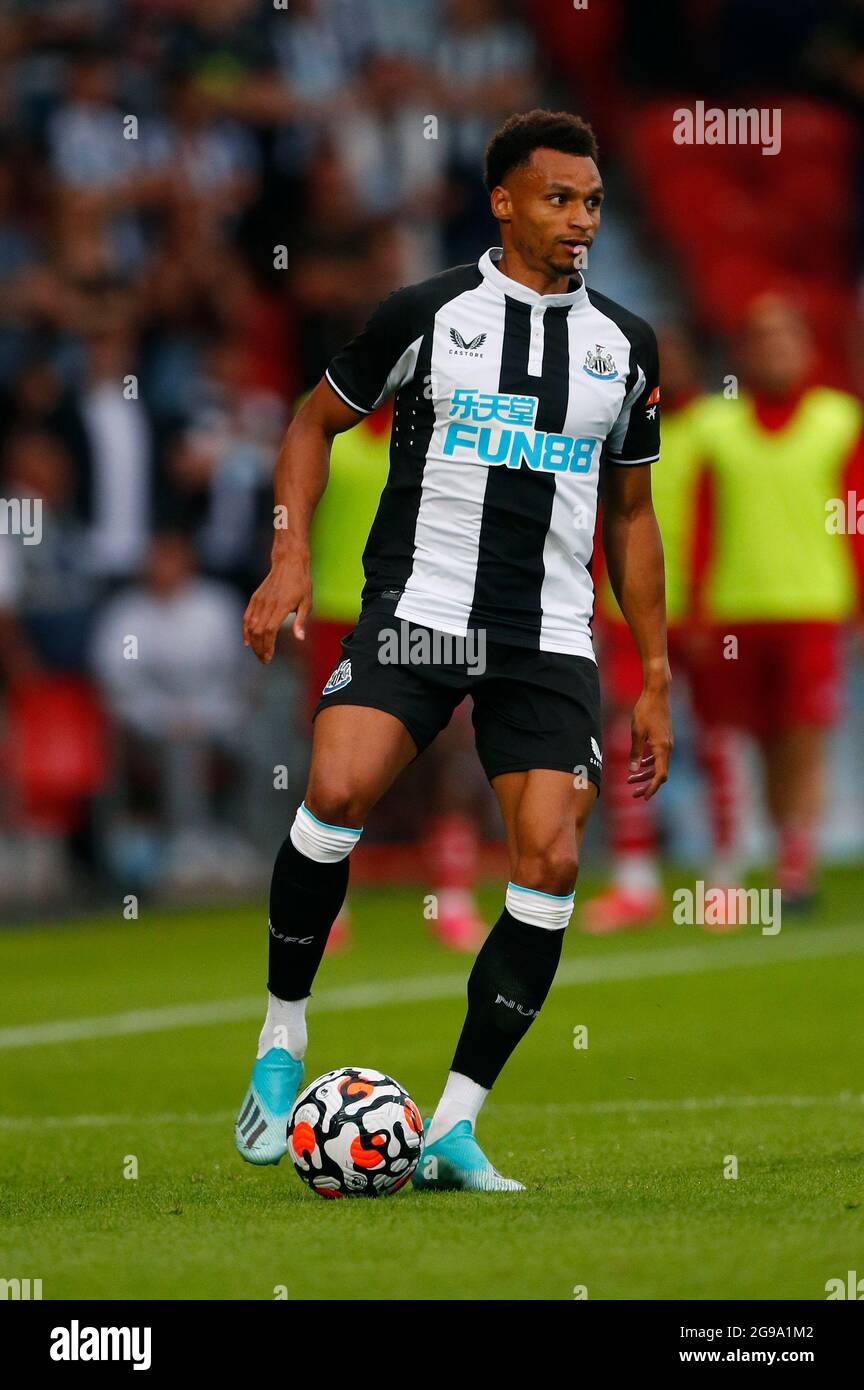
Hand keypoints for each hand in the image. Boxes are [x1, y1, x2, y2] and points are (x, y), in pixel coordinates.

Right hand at [243, 553, 311, 663]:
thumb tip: (299, 638)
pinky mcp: (255, 598)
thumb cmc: (301, 583)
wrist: (288, 563)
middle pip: (258, 631)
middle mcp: (268, 604)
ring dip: (253, 642)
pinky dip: (245, 630)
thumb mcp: (307, 602)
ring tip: (258, 653)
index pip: (270, 631)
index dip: (268, 646)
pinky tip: (248, 641)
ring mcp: (259, 601)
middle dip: (259, 649)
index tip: (269, 657)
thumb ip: (301, 621)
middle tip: (264, 660)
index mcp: (281, 606)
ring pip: (250, 626)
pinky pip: (246, 617)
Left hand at [627, 685, 672, 799]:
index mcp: (662, 748)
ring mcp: (667, 743)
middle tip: (634, 794)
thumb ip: (635, 753)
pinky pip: (658, 757)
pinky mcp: (664, 738)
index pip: (660, 775)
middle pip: (660, 774)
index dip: (653, 788)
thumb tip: (632, 771)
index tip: (644, 798)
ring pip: (659, 766)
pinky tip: (639, 765)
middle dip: (647, 785)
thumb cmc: (645, 711)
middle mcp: (668, 748)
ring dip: (646, 774)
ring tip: (630, 780)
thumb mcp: (636, 732)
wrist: (657, 694)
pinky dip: (649, 763)